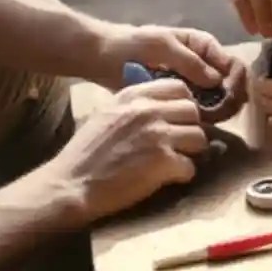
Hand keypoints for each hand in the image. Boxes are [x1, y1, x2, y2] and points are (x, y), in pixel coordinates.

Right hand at [42, 79, 207, 223]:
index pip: (179, 87)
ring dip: (190, 152)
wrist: (72, 184)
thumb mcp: (107, 113)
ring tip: (174, 161)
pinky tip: (166, 178)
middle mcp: (148, 110)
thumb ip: (134, 105)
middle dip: (189, 128)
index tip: (178, 118)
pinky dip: (182, 175)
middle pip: (193, 112)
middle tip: (178, 144)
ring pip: (199, 137)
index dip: (183, 104)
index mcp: (133, 96)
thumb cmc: (86, 152)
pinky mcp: (164, 162)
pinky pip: (191, 166)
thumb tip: (162, 106)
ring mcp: (158, 135)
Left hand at [98, 24, 247, 122]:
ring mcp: (193, 84)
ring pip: (218, 100)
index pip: (232, 64)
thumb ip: (189, 61)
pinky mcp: (179, 101)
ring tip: (203, 119)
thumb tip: (217, 81)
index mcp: (203, 46)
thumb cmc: (133, 45)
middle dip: (229, 100)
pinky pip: (199, 110)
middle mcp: (204, 65)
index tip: (229, 97)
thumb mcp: (161, 46)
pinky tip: (195, 124)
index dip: (236, 81)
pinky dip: (201, 117)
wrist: (105, 58)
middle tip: (217, 114)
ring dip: (216, 111)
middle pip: (230, 85)